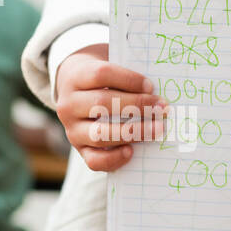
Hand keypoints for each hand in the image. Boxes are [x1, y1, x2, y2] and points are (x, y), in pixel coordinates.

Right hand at [55, 43, 167, 170]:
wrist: (74, 93)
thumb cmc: (100, 81)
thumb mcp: (106, 69)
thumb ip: (126, 78)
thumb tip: (156, 94)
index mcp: (75, 77)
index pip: (101, 74)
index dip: (128, 80)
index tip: (150, 86)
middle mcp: (68, 104)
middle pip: (101, 103)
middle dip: (137, 105)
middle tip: (162, 108)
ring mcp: (72, 130)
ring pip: (99, 133)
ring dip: (133, 132)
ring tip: (157, 129)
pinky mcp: (79, 150)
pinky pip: (95, 160)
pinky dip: (115, 158)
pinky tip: (132, 151)